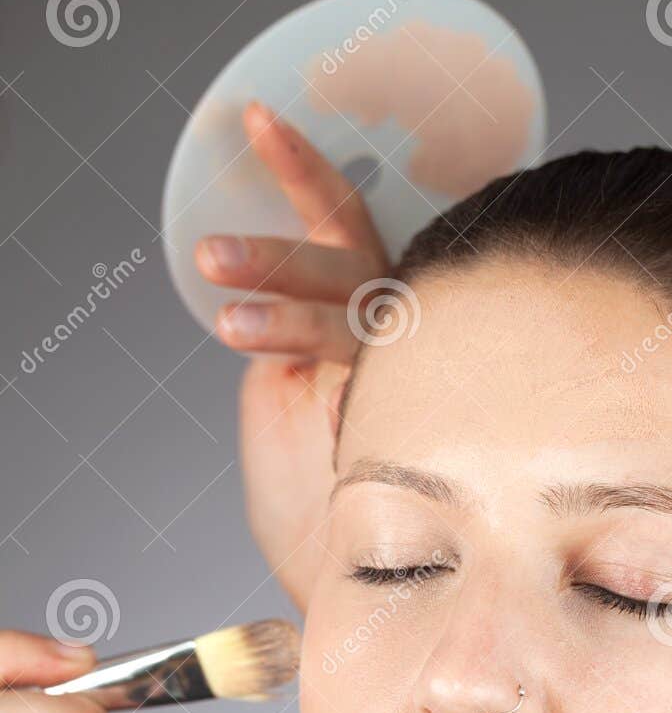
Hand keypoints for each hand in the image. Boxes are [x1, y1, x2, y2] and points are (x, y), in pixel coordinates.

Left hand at [195, 102, 391, 613]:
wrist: (355, 591)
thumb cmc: (322, 508)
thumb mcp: (290, 409)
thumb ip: (294, 354)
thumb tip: (278, 311)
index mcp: (369, 323)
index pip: (343, 230)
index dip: (303, 174)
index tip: (258, 120)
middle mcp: (402, 337)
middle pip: (346, 265)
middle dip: (276, 255)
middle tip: (213, 255)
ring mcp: (416, 369)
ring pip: (357, 306)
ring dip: (283, 294)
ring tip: (220, 299)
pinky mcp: (417, 407)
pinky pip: (377, 363)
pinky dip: (311, 342)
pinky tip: (256, 338)